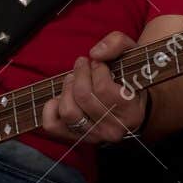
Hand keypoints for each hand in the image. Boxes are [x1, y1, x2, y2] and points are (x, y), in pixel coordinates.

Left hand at [40, 31, 148, 146]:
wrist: (129, 106)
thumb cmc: (129, 78)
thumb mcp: (132, 54)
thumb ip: (117, 43)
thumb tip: (95, 53)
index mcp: (131, 112)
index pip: (103, 88)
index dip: (97, 68)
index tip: (99, 63)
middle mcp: (113, 130)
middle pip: (83, 96)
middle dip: (79, 74)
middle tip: (82, 65)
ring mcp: (93, 137)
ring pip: (68, 111)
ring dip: (67, 88)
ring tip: (73, 79)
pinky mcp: (75, 138)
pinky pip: (52, 124)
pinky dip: (51, 107)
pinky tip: (63, 96)